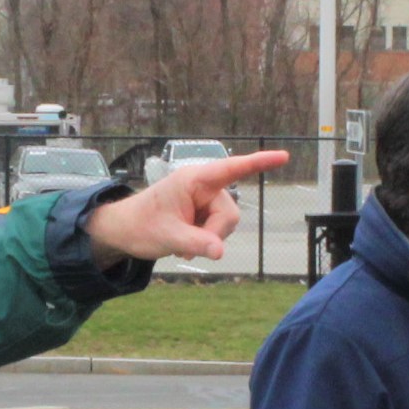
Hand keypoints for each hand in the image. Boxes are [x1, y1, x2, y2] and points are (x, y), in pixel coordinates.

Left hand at [82, 151, 290, 265]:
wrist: (124, 231)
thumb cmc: (141, 225)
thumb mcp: (168, 236)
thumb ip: (196, 242)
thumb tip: (219, 253)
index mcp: (194, 180)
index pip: (232, 169)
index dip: (259, 163)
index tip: (284, 156)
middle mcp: (203, 186)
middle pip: (230, 213)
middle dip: (214, 234)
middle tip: (188, 248)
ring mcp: (204, 199)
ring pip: (226, 224)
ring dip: (208, 239)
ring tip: (183, 244)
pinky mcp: (203, 212)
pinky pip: (218, 230)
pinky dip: (206, 241)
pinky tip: (186, 244)